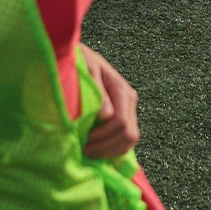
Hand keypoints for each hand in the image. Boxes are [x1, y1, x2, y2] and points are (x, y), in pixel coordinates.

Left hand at [78, 44, 139, 158]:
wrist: (81, 56)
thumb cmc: (80, 62)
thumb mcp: (87, 71)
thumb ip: (98, 91)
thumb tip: (106, 116)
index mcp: (122, 90)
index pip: (121, 122)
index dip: (103, 137)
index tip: (84, 142)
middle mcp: (129, 100)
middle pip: (129, 135)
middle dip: (107, 147)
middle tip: (85, 152)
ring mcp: (128, 108)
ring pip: (130, 140)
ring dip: (111, 151)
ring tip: (90, 152)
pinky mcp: (124, 114)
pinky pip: (125, 138)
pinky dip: (114, 148)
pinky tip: (98, 150)